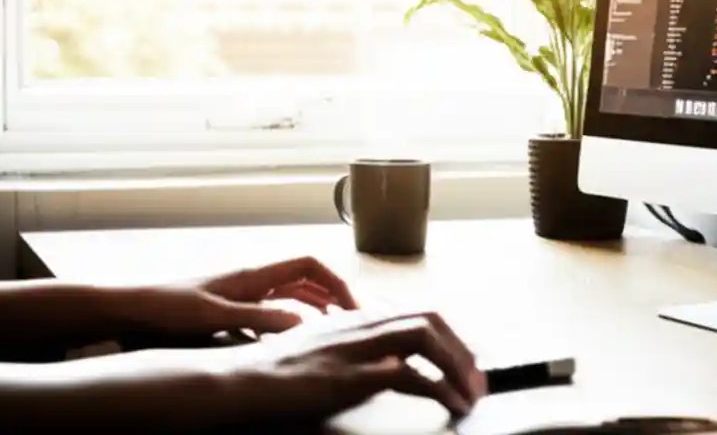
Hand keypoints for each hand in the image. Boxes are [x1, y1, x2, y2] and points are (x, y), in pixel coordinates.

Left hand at [117, 257, 360, 341]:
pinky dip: (294, 318)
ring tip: (336, 330)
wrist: (134, 307)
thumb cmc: (169, 307)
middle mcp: (254, 279)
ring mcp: (245, 292)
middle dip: (334, 296)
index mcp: (254, 275)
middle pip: (307, 280)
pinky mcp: (234, 307)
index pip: (309, 265)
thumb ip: (260, 317)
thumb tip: (304, 321)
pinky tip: (297, 337)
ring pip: (294, 294)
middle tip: (355, 323)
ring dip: (317, 307)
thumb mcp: (216, 315)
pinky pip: (276, 308)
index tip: (353, 307)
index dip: (335, 282)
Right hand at [227, 310, 487, 421]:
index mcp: (355, 316)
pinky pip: (406, 374)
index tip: (466, 361)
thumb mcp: (323, 349)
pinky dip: (438, 388)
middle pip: (428, 317)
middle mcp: (359, 323)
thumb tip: (390, 362)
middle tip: (478, 380)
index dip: (449, 335)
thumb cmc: (275, 371)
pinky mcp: (348, 376)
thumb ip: (356, 347)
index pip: (417, 312)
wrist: (238, 380)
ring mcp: (355, 347)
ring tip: (472, 393)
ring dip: (457, 364)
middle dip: (462, 348)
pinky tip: (451, 405)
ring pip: (424, 335)